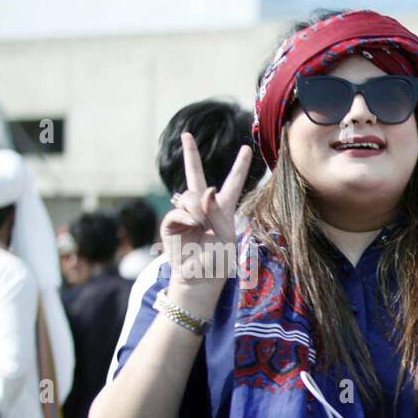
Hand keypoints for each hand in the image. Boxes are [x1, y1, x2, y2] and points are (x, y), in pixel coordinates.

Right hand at [160, 132, 252, 312]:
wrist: (199, 281)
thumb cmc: (218, 263)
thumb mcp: (226, 238)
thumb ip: (218, 213)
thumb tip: (206, 190)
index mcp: (223, 211)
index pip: (233, 184)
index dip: (239, 166)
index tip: (247, 148)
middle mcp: (203, 209)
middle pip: (197, 177)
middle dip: (191, 155)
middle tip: (186, 136)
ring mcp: (185, 214)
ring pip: (189, 195)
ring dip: (197, 209)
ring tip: (201, 226)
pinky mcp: (171, 223)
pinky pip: (178, 211)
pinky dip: (186, 216)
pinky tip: (192, 225)